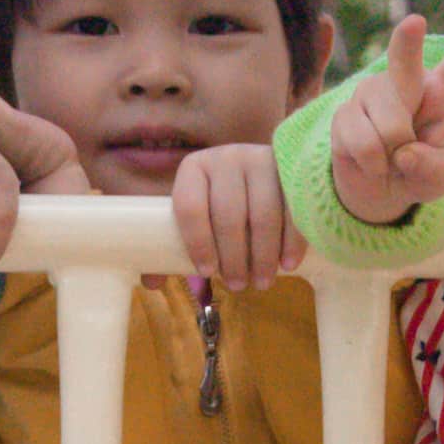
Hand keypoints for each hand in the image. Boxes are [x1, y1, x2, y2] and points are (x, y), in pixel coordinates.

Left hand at [168, 140, 300, 290]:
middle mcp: (226, 158)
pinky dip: (290, 241)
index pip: (190, 207)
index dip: (198, 243)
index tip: (208, 272)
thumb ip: (174, 245)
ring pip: (262, 215)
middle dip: (234, 258)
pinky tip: (287, 264)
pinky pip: (292, 208)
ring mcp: (260, 159)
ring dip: (262, 255)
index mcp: (194, 168)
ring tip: (261, 282)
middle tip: (238, 285)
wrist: (263, 170)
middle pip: (228, 215)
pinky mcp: (290, 168)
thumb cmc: (221, 201)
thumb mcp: (198, 214)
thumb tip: (151, 284)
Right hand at [321, 7, 443, 228]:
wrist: (379, 189)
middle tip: (416, 22)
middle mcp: (405, 82)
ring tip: (390, 157)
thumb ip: (432, 167)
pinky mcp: (344, 112)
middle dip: (408, 41)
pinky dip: (372, 166)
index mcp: (442, 90)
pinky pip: (364, 145)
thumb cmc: (420, 172)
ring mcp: (372, 93)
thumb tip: (403, 153)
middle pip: (405, 60)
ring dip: (393, 155)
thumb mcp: (442, 177)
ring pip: (389, 126)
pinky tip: (370, 162)